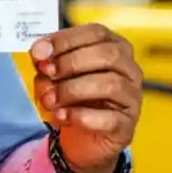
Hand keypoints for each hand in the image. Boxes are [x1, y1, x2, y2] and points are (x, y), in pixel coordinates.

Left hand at [30, 23, 142, 172]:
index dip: (66, 39)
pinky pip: (110, 118)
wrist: (81, 140)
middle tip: (47, 72)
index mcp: (114, 47)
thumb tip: (39, 53)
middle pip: (107, 54)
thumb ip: (48, 61)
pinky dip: (81, 116)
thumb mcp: (56, 75)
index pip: (96, 32)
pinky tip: (62, 115)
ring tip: (50, 99)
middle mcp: (129, 70)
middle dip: (71, 62)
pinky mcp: (126, 125)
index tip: (40, 51)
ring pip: (111, 84)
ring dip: (73, 90)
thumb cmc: (73, 99)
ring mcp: (131, 98)